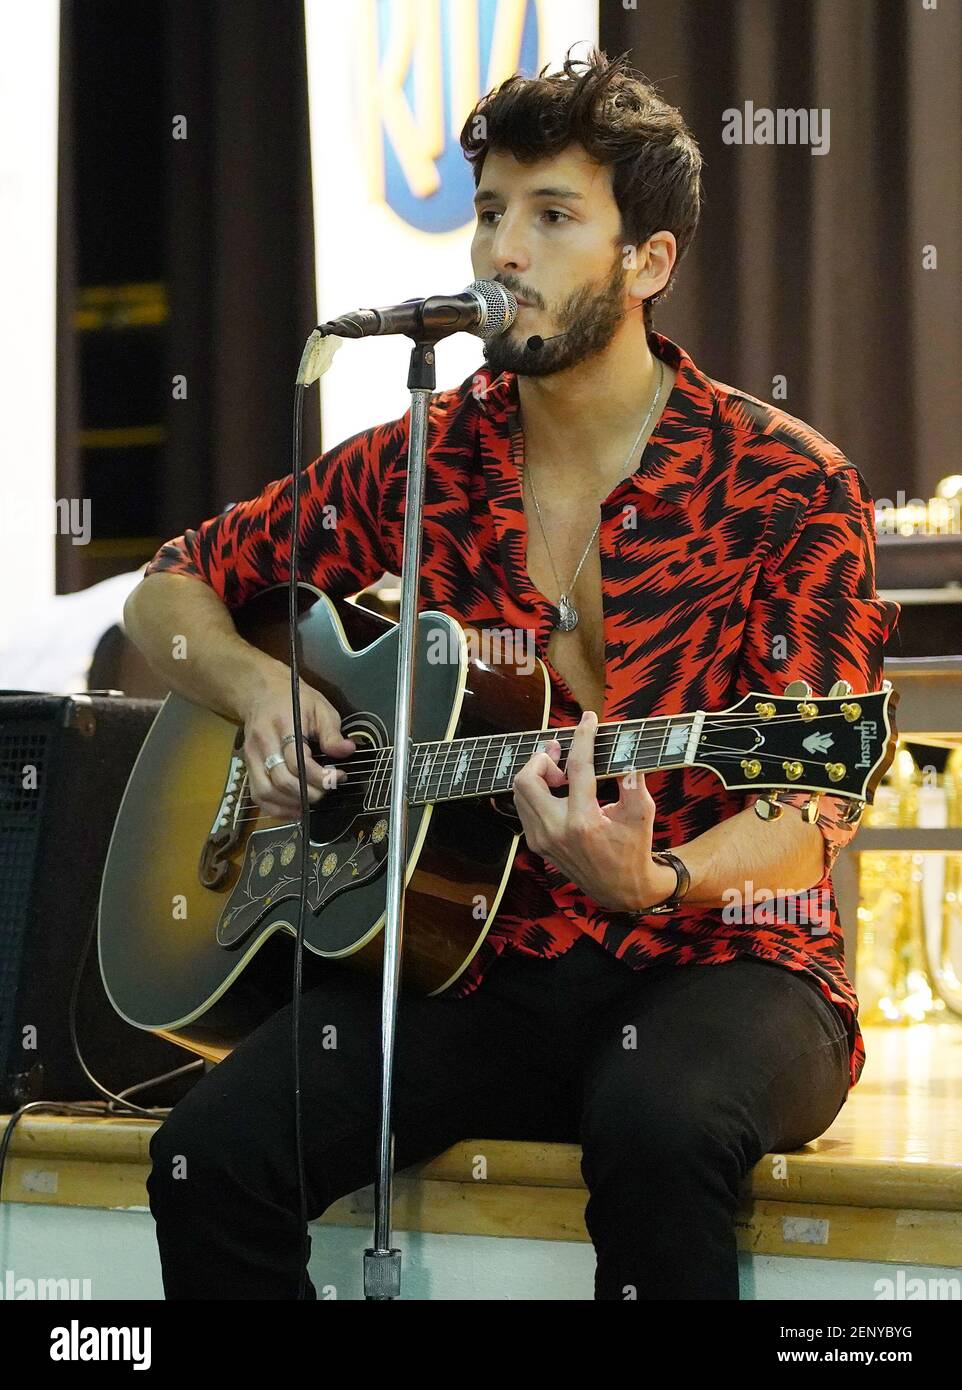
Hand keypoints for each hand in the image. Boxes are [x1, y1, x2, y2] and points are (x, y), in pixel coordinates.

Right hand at [239, 668, 354, 818]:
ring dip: (292, 803)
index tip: (338, 776)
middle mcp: (262, 743)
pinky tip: (295, 808)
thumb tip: (347, 751)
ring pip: (267, 792)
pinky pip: (258, 797)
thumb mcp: (320, 707)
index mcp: (282, 724)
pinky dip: (276, 809)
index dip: (320, 775)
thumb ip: (332, 732)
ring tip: (312, 800)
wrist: (261, 693)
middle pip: (281, 780)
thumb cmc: (294, 700)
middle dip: (308, 792)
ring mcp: (251, 757)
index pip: (297, 760)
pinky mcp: (247, 768)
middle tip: (327, 790)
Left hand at [511, 709, 674, 911]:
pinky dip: (536, 791)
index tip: (588, 719)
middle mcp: (556, 830)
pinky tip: (557, 789)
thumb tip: (626, 752)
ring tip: (561, 771)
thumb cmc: (634, 850)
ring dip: (537, 773)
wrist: (619, 889)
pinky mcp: (537, 843)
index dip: (582, 737)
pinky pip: (525, 807)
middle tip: (561, 753)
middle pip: (528, 778)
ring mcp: (542, 839)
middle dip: (543, 757)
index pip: (577, 768)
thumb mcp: (642, 815)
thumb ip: (633, 782)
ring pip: (520, 792)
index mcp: (583, 821)